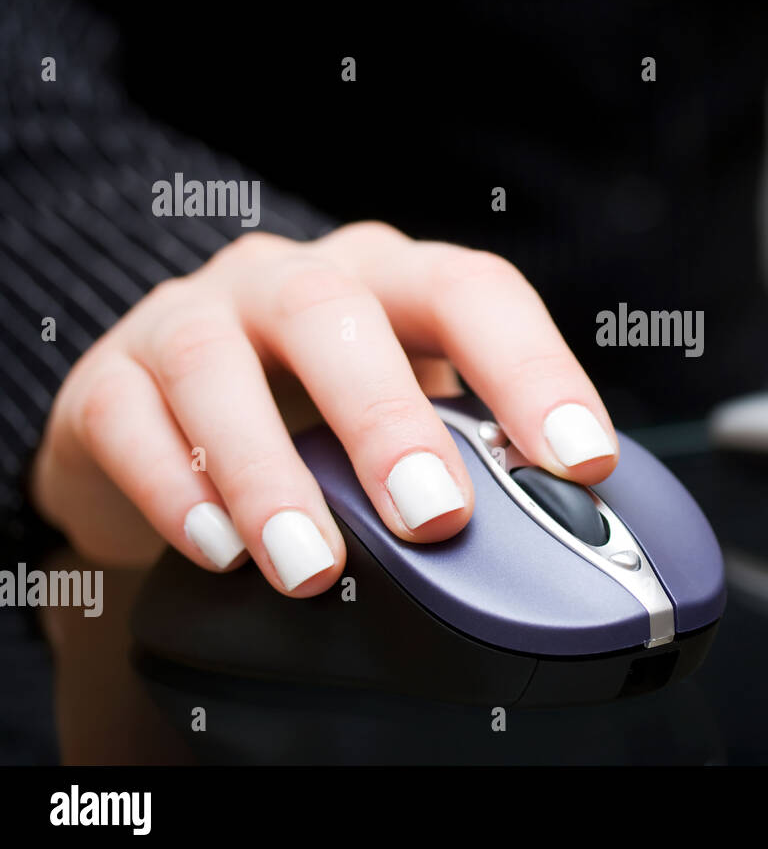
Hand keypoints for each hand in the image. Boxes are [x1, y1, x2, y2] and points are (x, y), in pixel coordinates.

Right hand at [29, 222, 618, 595]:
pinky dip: (176, 488)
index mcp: (388, 281)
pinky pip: (129, 420)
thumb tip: (558, 516)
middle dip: (389, 419)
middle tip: (434, 517)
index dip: (532, 368)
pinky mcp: (108, 378)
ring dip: (270, 472)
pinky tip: (219, 551)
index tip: (579, 458)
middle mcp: (291, 282)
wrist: (172, 430)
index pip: (472, 292)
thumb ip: (464, 445)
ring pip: (216, 366)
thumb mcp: (401, 413)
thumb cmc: (314, 419)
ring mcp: (192, 319)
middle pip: (337, 314)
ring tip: (313, 567)